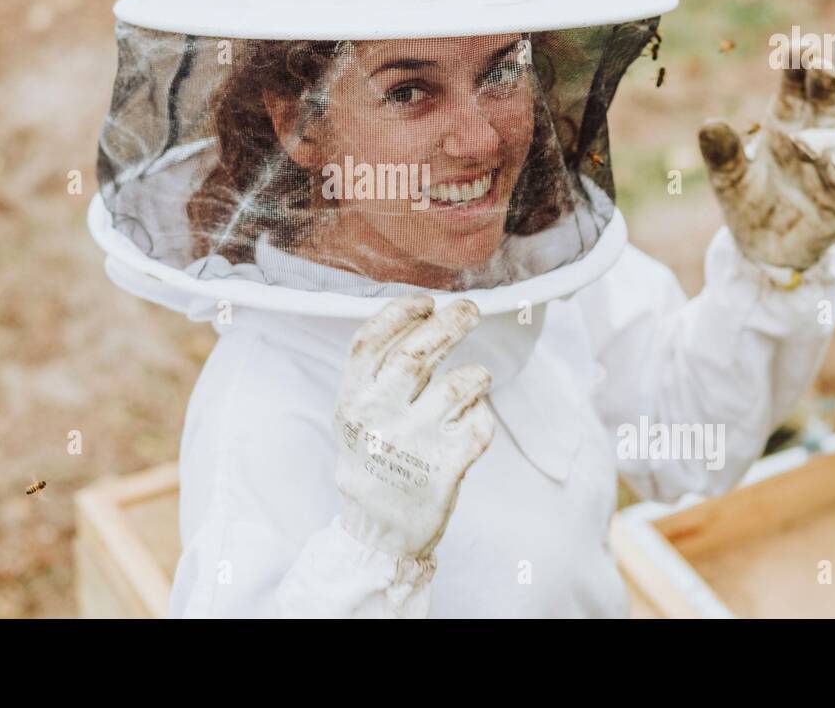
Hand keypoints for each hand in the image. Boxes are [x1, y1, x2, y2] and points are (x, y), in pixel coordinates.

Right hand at [334, 295, 494, 560]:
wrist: (377, 533)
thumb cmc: (372, 461)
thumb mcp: (356, 416)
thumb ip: (377, 374)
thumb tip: (419, 315)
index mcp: (352, 400)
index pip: (371, 341)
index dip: (400, 313)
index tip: (426, 301)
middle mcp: (378, 417)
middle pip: (417, 353)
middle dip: (450, 322)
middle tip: (470, 310)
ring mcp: (412, 443)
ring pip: (458, 385)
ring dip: (475, 374)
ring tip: (477, 378)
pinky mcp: (445, 468)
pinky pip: (479, 424)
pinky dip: (482, 416)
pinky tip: (472, 422)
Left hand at [698, 49, 834, 271]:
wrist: (762, 252)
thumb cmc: (749, 205)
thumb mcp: (727, 179)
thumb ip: (721, 154)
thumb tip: (709, 124)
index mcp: (785, 128)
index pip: (795, 90)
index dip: (798, 67)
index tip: (798, 44)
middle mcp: (814, 142)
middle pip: (826, 105)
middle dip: (826, 82)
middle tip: (821, 62)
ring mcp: (833, 171)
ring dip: (821, 140)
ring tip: (802, 143)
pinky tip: (834, 166)